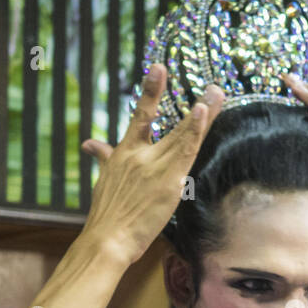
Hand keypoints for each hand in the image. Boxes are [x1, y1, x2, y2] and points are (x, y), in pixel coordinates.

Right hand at [79, 63, 224, 264]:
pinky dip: (195, 130)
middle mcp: (138, 155)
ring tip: (217, 92)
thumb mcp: (104, 181)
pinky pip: (186, 151)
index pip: (139, 117)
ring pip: (182, 134)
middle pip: (163, 120)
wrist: (106, 239)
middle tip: (208, 84)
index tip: (158, 68)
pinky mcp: (168, 180)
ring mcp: (154, 166)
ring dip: (203, 112)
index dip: (150, 91)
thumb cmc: (107, 217)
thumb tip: (90, 144)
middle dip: (181, 99)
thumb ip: (103, 158)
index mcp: (123, 154)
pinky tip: (202, 112)